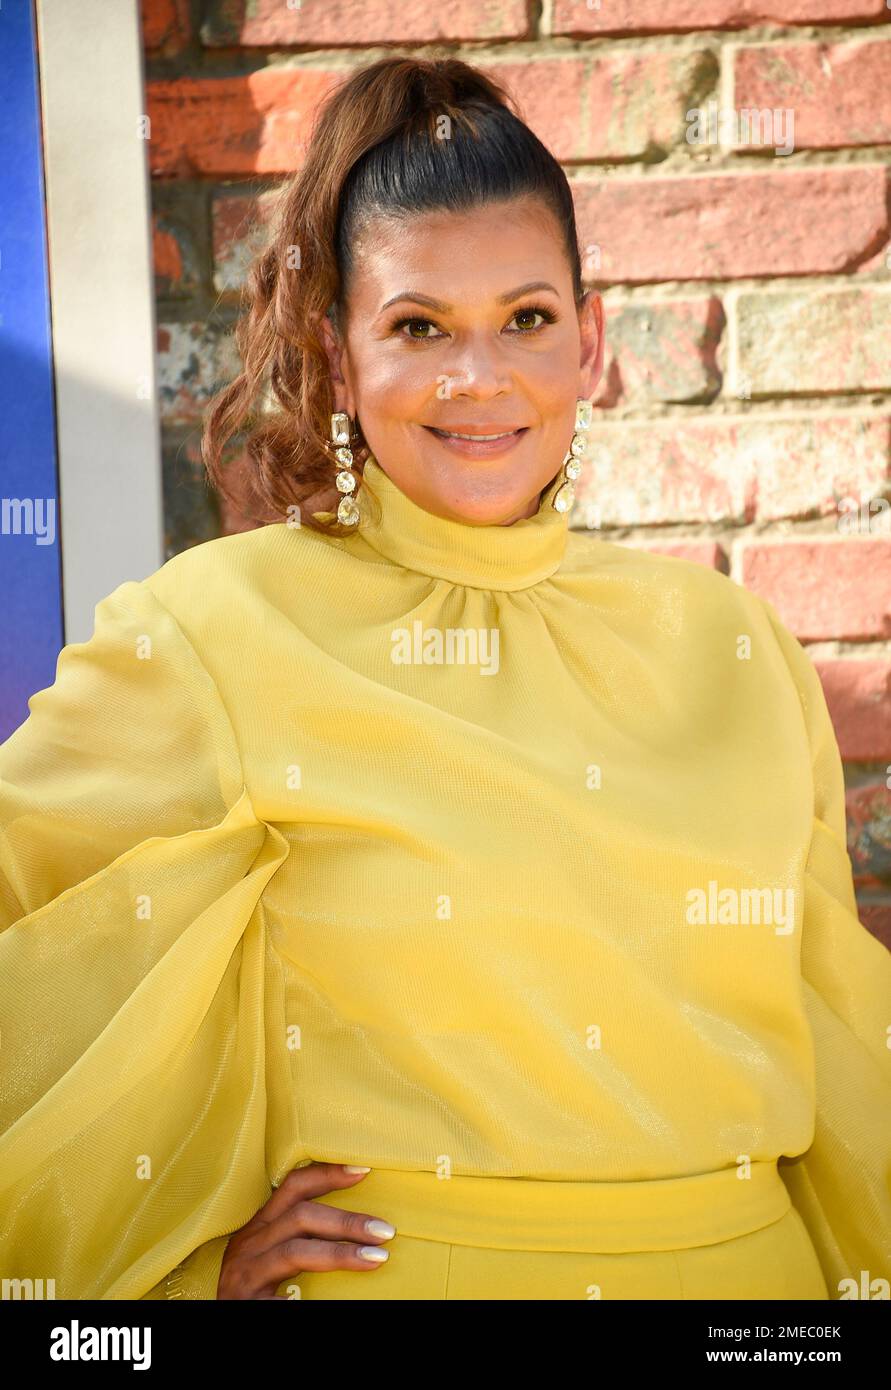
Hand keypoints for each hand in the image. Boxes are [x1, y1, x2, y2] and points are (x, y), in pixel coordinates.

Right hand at [216, 1162, 395, 1299]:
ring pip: (294, 1251)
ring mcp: (244, 1275)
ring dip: (340, 1252)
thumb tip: (361, 1225)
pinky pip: (277, 1298)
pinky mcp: (244, 1304)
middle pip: (300, 1216)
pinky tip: (316, 1298)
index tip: (365, 1168)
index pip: (293, 1187)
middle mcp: (248, 1244)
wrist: (217, 1322)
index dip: (328, 1173)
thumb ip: (304, 1237)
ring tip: (376, 1258)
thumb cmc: (258, 1287)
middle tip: (385, 1231)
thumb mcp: (274, 1255)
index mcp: (258, 1227)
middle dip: (346, 1220)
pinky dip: (299, 1297)